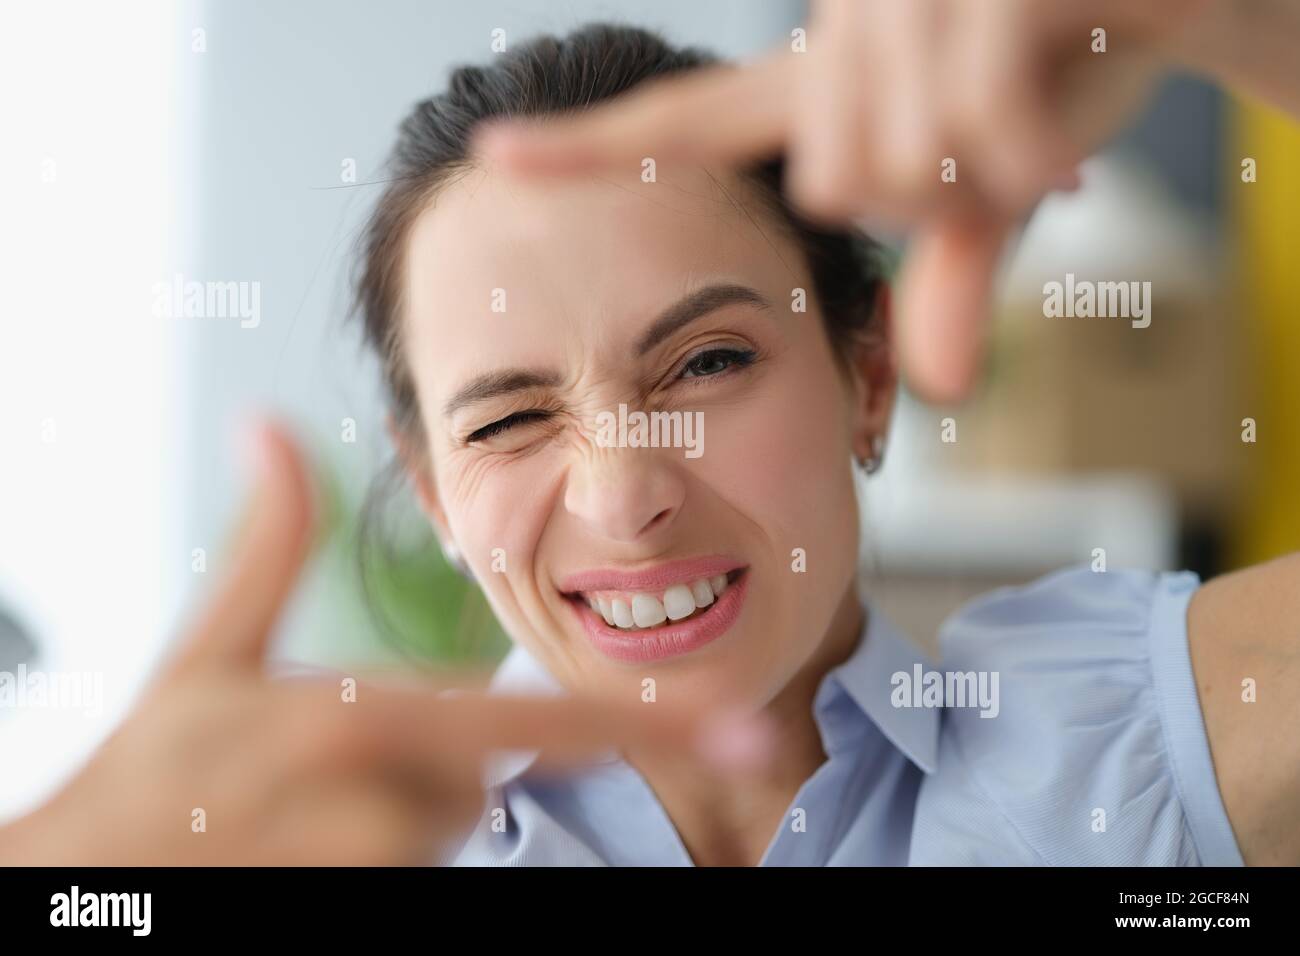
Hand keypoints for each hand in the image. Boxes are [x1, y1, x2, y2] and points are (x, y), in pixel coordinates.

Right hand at [2, 421, 765, 864]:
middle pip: (482, 778)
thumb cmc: (148, 771)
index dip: (640, 726)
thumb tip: (266, 420)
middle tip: (331, 764)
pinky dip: (383, 848)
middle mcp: (378, 797)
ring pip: (450, 826)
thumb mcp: (206, 654)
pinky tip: (311, 840)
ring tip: (310, 805)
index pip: (530, 724)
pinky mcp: (362, 899)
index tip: (744, 733)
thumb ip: (265, 543)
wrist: (83, 881)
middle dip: (431, 764)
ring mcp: (371, 863)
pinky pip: (420, 864)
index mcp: (360, 718)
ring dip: (400, 811)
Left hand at [473, 0, 1219, 402]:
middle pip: (836, 186)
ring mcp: (898, 0)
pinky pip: (979, 125)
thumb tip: (939, 390)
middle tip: (1005, 136)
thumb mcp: (993, 191)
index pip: (684, 122)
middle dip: (934, 195)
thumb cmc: (1073, 79)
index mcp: (821, 81)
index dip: (586, 150)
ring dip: (1000, 167)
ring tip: (1040, 104)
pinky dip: (1039, 153)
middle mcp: (841, 28)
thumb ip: (947, 277)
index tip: (490, 157)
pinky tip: (1070, 110)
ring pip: (904, 162)